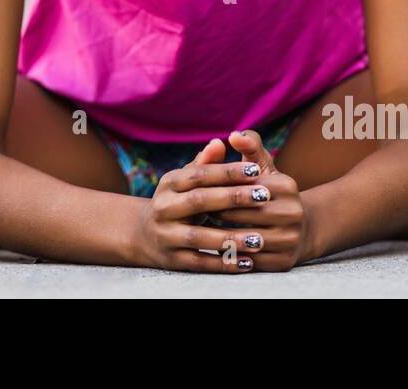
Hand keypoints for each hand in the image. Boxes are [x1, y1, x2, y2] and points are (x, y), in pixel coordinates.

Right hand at [126, 137, 273, 273]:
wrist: (143, 235)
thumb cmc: (177, 201)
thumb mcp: (185, 181)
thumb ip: (204, 164)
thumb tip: (219, 143)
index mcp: (170, 183)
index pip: (200, 174)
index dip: (228, 172)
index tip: (257, 170)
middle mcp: (164, 207)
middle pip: (200, 200)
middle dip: (234, 198)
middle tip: (265, 196)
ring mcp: (166, 235)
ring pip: (199, 237)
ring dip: (230, 238)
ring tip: (260, 239)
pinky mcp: (172, 259)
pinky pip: (200, 263)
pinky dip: (224, 264)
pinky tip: (248, 263)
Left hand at [206, 129, 310, 270]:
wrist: (299, 229)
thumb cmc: (269, 192)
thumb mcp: (262, 168)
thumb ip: (249, 147)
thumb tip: (233, 135)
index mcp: (286, 185)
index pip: (242, 187)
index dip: (217, 190)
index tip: (196, 191)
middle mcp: (293, 212)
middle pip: (242, 214)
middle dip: (216, 214)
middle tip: (193, 214)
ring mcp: (291, 239)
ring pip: (244, 239)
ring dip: (220, 236)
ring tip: (200, 231)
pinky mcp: (285, 262)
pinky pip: (250, 262)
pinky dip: (231, 257)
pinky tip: (216, 250)